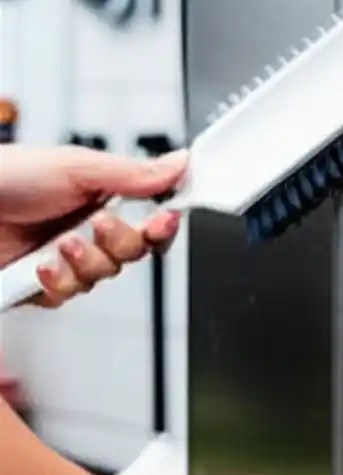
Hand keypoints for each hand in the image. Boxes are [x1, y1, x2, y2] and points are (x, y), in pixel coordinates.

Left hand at [0, 144, 187, 307]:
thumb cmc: (3, 176)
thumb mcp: (75, 166)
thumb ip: (133, 172)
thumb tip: (180, 164)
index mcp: (99, 198)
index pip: (149, 220)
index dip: (162, 225)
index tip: (164, 219)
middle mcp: (85, 230)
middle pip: (134, 253)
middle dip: (120, 243)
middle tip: (100, 226)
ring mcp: (64, 259)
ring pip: (103, 277)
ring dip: (86, 261)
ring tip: (61, 244)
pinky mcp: (40, 284)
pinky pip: (68, 296)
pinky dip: (57, 281)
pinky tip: (40, 265)